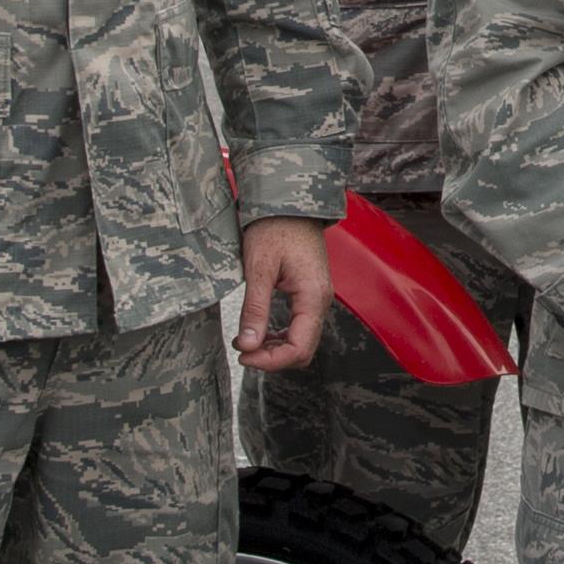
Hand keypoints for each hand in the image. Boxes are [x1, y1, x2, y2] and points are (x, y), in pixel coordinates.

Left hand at [235, 216, 336, 371]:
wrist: (289, 202)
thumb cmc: (275, 227)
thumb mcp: (259, 268)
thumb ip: (255, 309)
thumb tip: (249, 346)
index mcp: (313, 297)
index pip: (299, 347)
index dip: (271, 361)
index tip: (243, 357)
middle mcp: (321, 301)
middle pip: (303, 349)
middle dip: (273, 358)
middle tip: (242, 351)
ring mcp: (318, 298)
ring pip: (302, 340)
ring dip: (275, 348)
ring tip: (247, 342)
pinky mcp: (310, 294)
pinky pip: (300, 327)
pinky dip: (280, 336)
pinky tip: (260, 331)